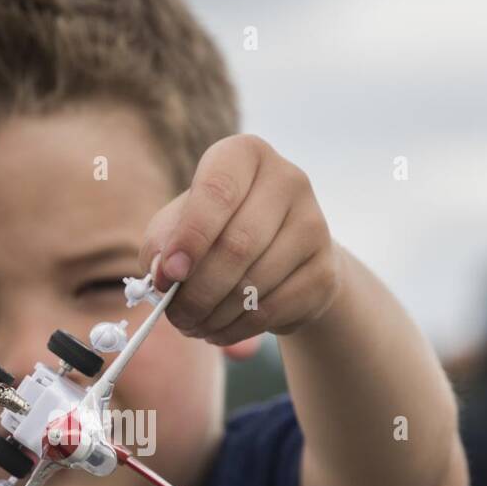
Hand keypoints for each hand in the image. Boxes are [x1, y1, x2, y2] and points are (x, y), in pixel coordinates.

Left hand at [138, 134, 340, 346]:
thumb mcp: (178, 226)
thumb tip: (162, 274)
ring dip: (213, 316)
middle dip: (197, 292)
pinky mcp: (325, 270)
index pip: (218, 191)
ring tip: (193, 325)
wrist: (280, 255)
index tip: (168, 275)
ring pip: (254, 283)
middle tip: (175, 316)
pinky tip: (219, 330)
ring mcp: (314, 224)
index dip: (190, 237)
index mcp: (245, 156)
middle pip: (238, 245)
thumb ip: (161, 243)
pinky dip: (236, 329)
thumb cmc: (216, 232)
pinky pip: (273, 309)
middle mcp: (288, 180)